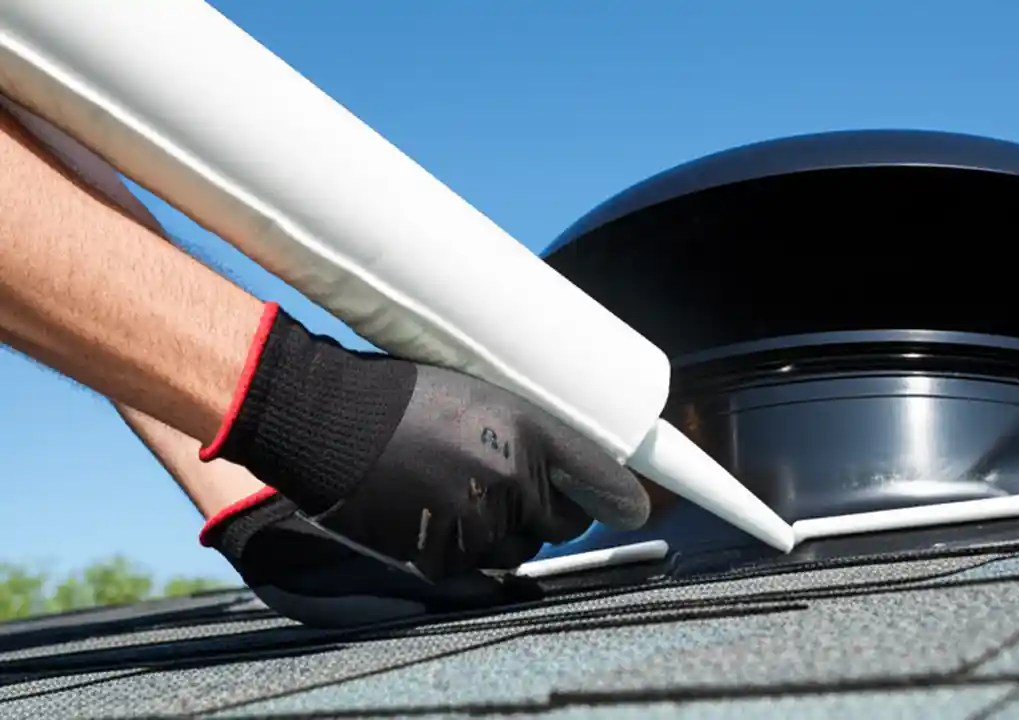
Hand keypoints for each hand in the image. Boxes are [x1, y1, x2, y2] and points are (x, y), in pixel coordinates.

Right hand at [203, 304, 650, 581]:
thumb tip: (554, 463)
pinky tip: (433, 517)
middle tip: (508, 489)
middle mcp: (516, 478)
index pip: (597, 473)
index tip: (635, 510)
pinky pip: (477, 572)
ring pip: (518, 551)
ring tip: (458, 495)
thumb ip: (522, 431)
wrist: (329, 421)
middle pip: (563, 523)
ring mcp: (482, 522)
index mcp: (528, 428)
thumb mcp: (477, 392)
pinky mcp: (446, 558)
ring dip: (503, 534)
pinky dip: (463, 554)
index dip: (621, 496)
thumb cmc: (398, 396)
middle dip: (546, 513)